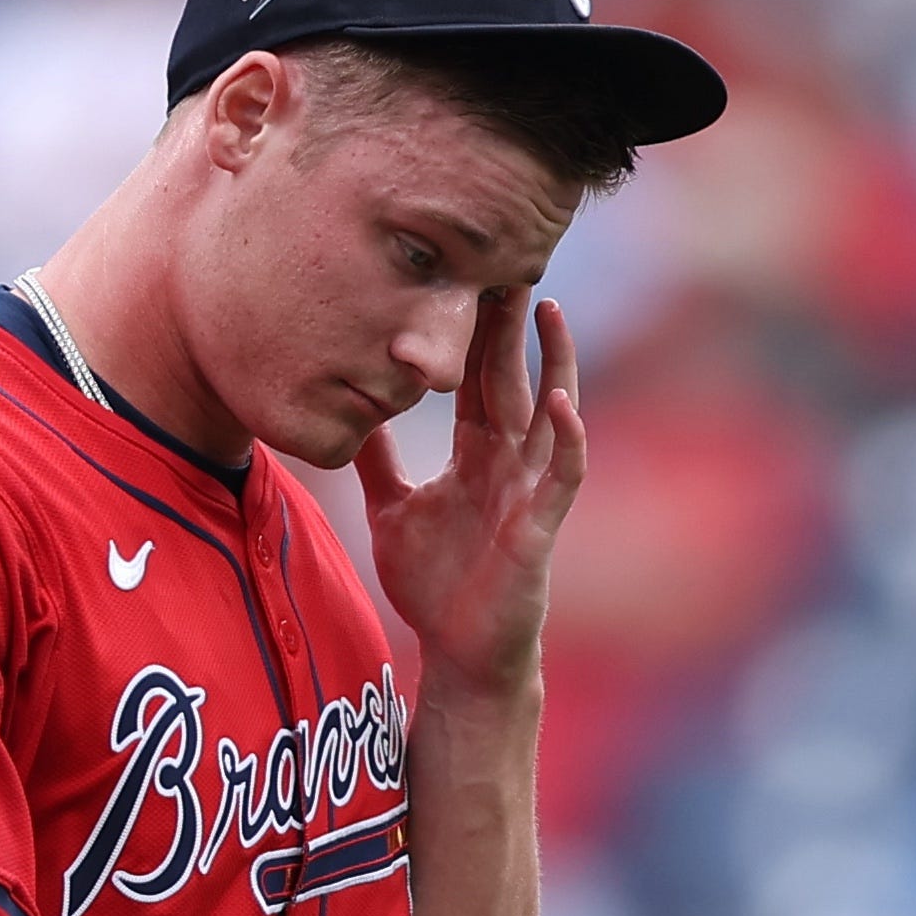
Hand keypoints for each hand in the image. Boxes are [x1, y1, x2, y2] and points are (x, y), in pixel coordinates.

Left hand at [355, 292, 587, 701]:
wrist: (459, 652)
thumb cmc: (436, 585)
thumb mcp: (393, 509)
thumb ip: (377, 461)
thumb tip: (349, 413)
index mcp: (475, 455)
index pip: (476, 380)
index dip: (473, 333)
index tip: (464, 278)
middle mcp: (508, 463)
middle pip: (510, 380)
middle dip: (509, 327)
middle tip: (505, 263)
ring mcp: (529, 490)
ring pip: (549, 412)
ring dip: (554, 361)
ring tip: (549, 310)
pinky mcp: (540, 526)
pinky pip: (562, 473)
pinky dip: (567, 436)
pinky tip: (561, 400)